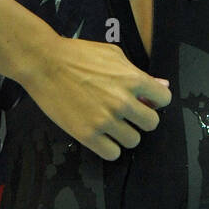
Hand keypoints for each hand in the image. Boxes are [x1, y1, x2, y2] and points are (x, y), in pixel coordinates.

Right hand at [23, 37, 170, 160]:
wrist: (45, 63)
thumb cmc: (78, 55)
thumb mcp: (113, 55)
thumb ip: (138, 72)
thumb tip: (162, 84)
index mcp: (132, 79)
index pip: (163, 99)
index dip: (156, 100)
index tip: (147, 101)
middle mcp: (122, 101)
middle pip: (151, 123)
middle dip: (142, 118)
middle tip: (130, 114)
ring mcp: (105, 120)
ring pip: (133, 141)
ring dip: (125, 133)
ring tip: (113, 124)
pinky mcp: (87, 134)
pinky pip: (112, 153)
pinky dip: (110, 147)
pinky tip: (102, 135)